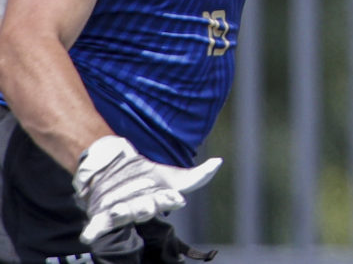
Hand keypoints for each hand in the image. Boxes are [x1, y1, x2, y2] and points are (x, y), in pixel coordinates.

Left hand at [72, 136, 219, 246]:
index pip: (167, 200)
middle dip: (146, 207)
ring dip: (123, 214)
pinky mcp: (98, 218)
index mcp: (158, 200)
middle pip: (145, 209)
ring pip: (124, 216)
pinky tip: (89, 235)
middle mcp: (141, 209)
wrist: (106, 169)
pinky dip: (93, 232)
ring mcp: (119, 214)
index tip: (175, 198)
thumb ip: (193, 177)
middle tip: (147, 204)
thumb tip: (219, 163)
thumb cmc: (140, 176)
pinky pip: (96, 228)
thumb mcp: (165, 175)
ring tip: (118, 210)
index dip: (169, 200)